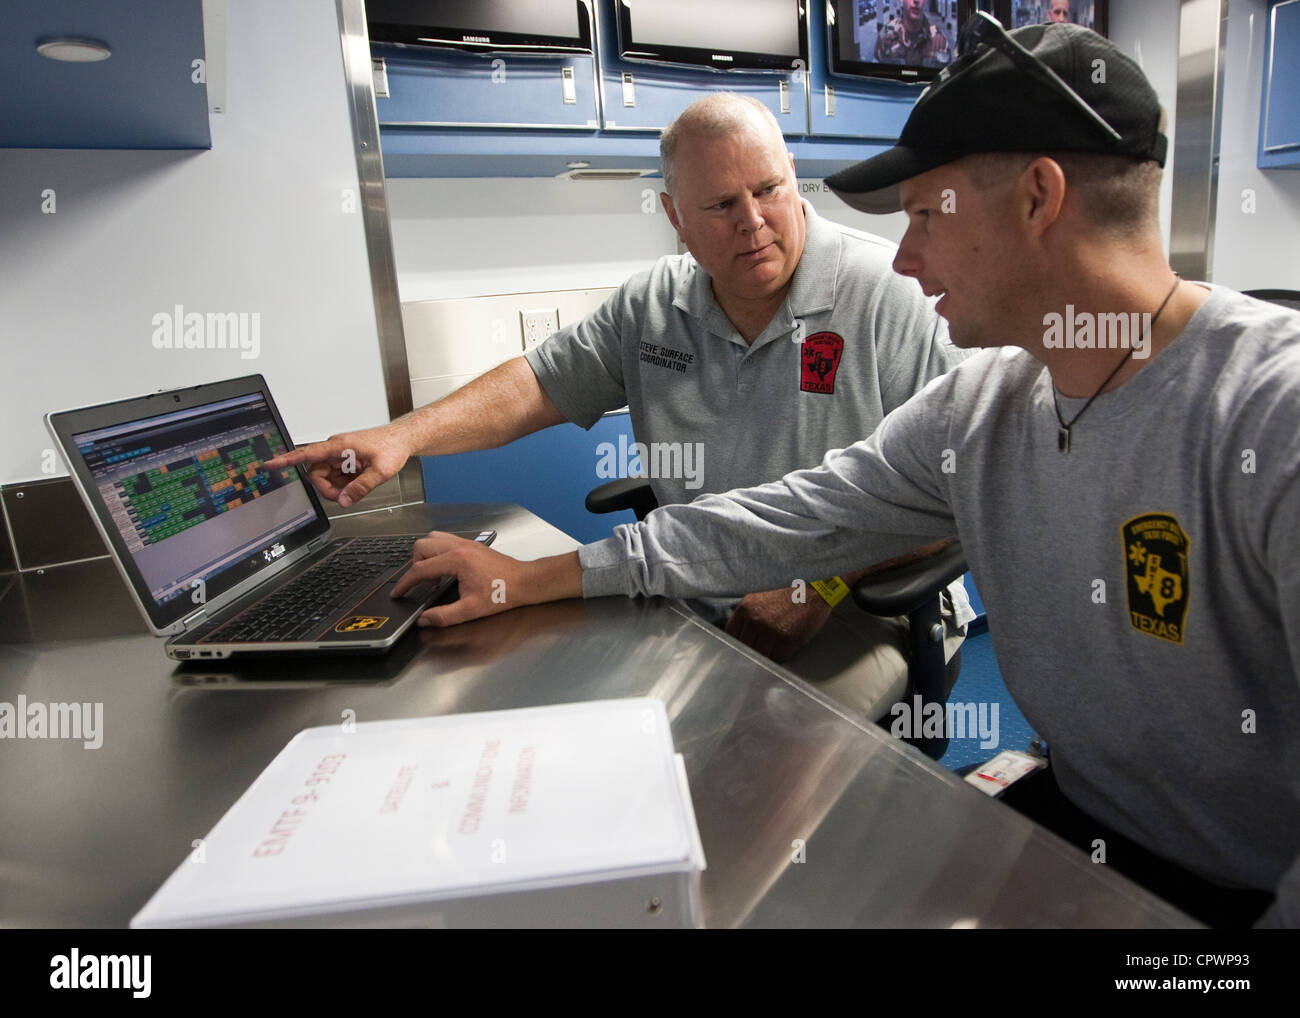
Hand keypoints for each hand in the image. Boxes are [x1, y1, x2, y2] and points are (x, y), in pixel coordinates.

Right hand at [265, 422, 413, 507]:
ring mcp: (339, 455)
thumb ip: (361, 488)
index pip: (306, 454)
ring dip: (338, 486)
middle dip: (327, 488)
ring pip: (326, 477)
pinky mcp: (345, 460)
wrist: (402, 439)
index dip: (287, 460)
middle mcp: (335, 449)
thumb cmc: (392, 446)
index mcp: (339, 446)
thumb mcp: (381, 471)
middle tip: (346, 495)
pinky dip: (345, 483)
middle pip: (316, 473)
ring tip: (359, 484)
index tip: (270, 464)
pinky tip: (359, 480)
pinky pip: (336, 476)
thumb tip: (343, 501)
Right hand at [391, 532, 582, 626]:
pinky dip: (438, 553)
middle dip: (415, 566)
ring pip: (432, 539)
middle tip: (421, 585)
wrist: (525, 582)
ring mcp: (466, 543)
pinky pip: (445, 541)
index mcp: (457, 560)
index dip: (405, 583)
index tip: (398, 593)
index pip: (420, 569)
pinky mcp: (471, 544)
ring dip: (426, 556)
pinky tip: (446, 571)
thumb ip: (444, 616)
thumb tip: (424, 620)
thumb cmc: (502, 594)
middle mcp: (459, 547)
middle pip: (421, 547)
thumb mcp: (471, 610)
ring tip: (433, 577)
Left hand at [724, 587, 833, 663]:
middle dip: (751, 652)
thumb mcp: (760, 599)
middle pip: (744, 648)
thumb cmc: (789, 596)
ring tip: (774, 651)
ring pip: (759, 656)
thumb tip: (739, 639)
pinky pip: (777, 659)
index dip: (737, 644)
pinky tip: (785, 649)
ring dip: (766, 657)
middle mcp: (754, 620)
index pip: (730, 636)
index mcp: (745, 608)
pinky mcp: (786, 640)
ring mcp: (770, 631)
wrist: (814, 591)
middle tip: (760, 651)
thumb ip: (747, 617)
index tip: (743, 648)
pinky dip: (780, 658)